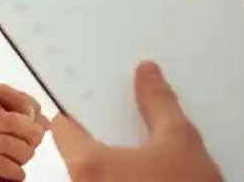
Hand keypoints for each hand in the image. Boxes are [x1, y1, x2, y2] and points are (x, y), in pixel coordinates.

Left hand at [50, 62, 221, 181]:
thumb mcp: (180, 140)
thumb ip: (159, 103)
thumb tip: (146, 72)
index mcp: (88, 165)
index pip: (62, 128)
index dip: (77, 110)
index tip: (93, 101)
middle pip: (77, 153)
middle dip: (99, 134)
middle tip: (123, 116)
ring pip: (92, 173)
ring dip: (111, 160)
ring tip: (139, 145)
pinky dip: (118, 177)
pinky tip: (144, 172)